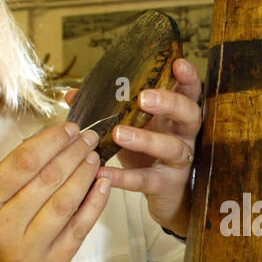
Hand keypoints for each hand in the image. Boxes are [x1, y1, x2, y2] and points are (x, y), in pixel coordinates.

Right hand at [0, 121, 111, 261]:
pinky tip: (104, 183)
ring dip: (85, 174)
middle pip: (47, 180)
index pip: (22, 164)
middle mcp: (6, 227)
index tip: (68, 128)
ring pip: (66, 202)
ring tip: (94, 156)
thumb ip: (14, 172)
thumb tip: (53, 140)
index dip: (50, 142)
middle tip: (89, 137)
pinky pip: (80, 226)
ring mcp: (32, 247)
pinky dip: (96, 202)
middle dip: (73, 153)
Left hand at [63, 58, 200, 235]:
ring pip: (171, 147)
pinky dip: (124, 177)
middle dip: (170, 103)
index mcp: (176, 116)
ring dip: (146, 139)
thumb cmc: (147, 155)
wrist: (163, 197)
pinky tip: (104, 173)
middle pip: (189, 114)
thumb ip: (106, 110)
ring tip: (119, 133)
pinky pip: (146, 180)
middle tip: (144, 98)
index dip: (187, 77)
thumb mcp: (131, 128)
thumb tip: (71, 94)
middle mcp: (183, 136)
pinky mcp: (166, 185)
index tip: (177, 64)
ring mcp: (178, 162)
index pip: (190, 92)